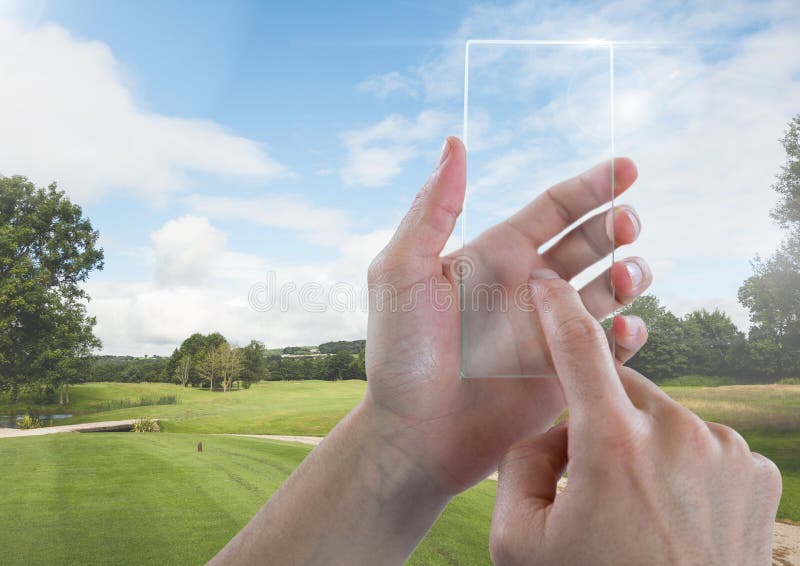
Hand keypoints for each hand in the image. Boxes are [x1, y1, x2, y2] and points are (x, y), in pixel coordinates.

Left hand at [362, 137, 652, 494]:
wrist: (412, 434)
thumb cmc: (400, 354)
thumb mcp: (401, 273)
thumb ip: (432, 210)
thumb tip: (455, 142)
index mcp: (495, 257)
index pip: (554, 209)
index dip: (592, 186)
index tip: (628, 167)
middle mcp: (528, 288)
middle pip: (589, 243)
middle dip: (615, 226)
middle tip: (626, 223)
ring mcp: (549, 330)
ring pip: (609, 291)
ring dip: (628, 275)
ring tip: (624, 275)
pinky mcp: (565, 373)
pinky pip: (610, 347)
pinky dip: (629, 335)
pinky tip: (624, 329)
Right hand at [490, 271, 781, 565]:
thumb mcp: (519, 538)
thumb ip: (522, 461)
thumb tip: (555, 429)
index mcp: (614, 445)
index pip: (577, 349)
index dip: (556, 310)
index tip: (545, 283)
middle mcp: (678, 434)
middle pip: (620, 390)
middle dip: (598, 416)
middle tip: (588, 476)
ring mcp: (725, 451)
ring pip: (661, 419)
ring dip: (640, 444)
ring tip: (637, 509)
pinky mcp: (755, 472)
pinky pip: (701, 445)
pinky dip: (681, 465)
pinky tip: (675, 514)